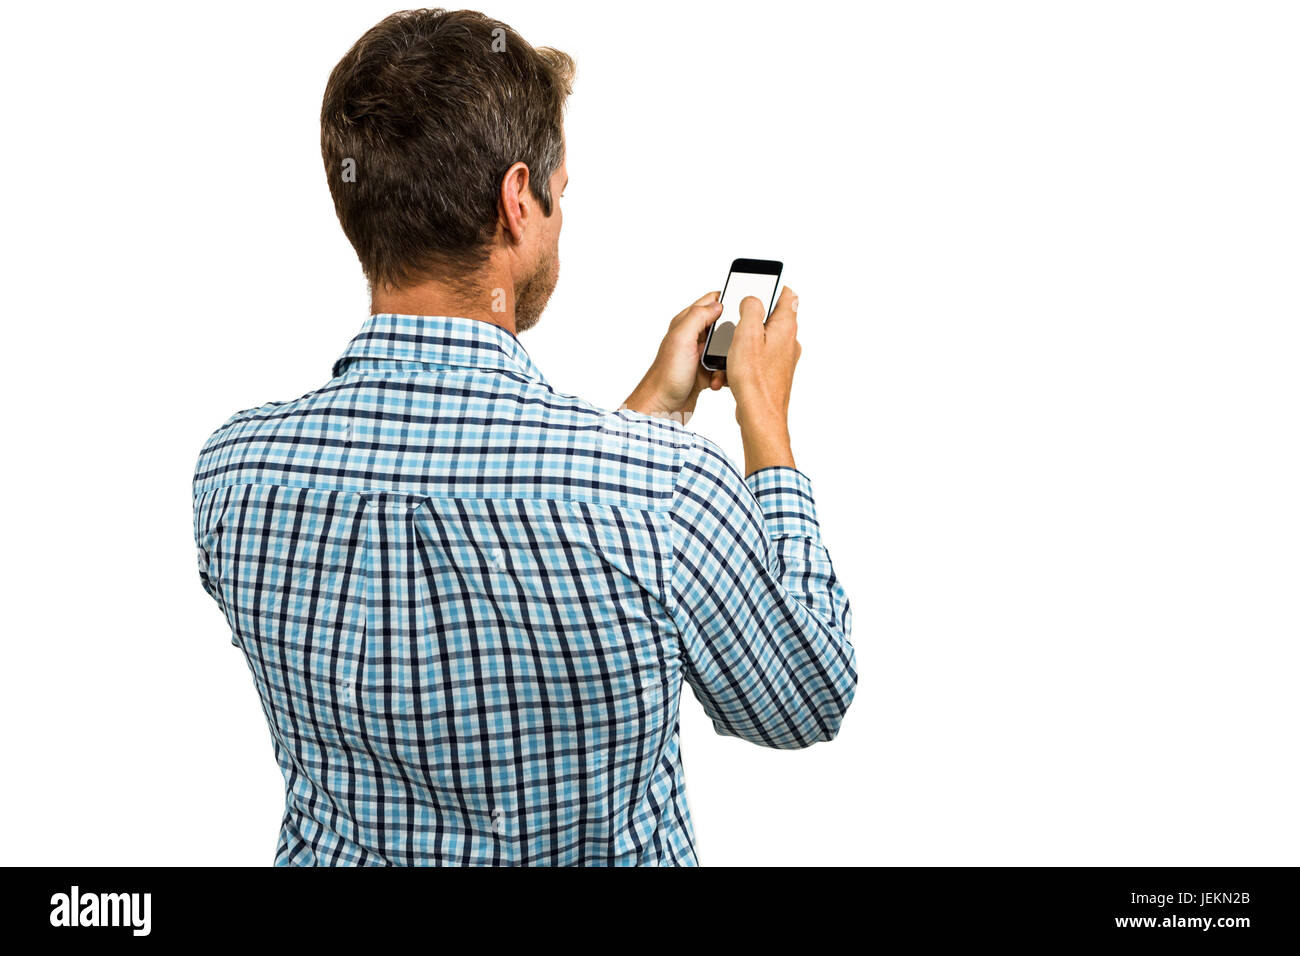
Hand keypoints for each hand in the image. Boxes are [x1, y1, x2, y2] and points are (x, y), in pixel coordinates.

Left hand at [622, 291, 726, 421]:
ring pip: (725, 350)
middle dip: (733, 337)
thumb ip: (698, 317)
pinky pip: (722, 370)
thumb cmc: (666, 376)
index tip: (742, 310)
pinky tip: (716, 383)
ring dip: (728, 360)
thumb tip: (718, 304)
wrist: (661, 408)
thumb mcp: (681, 339)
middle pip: (723, 327)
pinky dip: (723, 377)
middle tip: (736, 346)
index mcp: (686, 324)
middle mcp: (692, 338)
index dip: (727, 302)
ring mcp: (698, 356)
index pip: (711, 302)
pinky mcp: (703, 373)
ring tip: (721, 369)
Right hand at [727, 285, 799, 473]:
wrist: (760, 415)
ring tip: (729, 353)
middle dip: (749, 319)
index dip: (772, 287)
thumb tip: (753, 298)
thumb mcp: (748, 333)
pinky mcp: (773, 373)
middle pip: (770, 318)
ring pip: (760, 340)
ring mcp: (782, 358)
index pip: (787, 295)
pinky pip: (755, 359)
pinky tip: (730, 371)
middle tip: (734, 323)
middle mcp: (788, 341)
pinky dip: (742, 361)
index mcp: (785, 326)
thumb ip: (752, 308)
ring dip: (742, 343)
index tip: (756, 287)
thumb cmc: (754, 378)